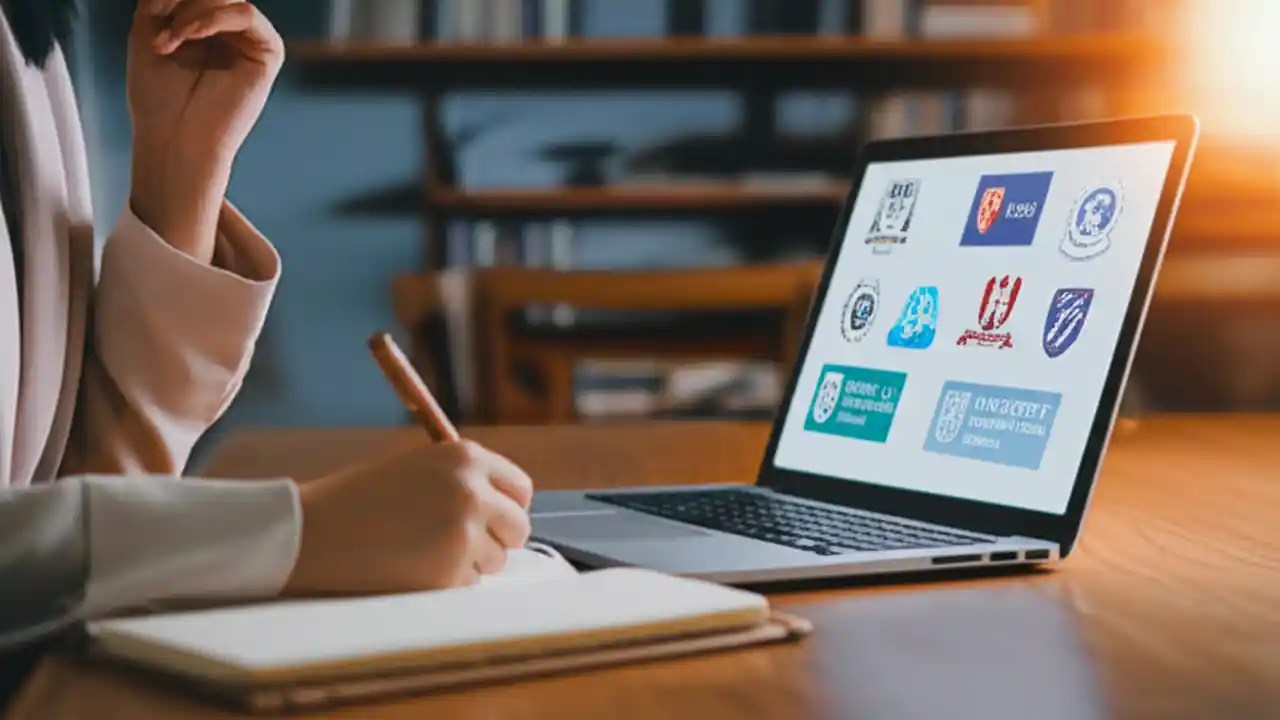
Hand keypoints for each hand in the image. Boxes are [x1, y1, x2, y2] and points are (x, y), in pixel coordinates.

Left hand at [127, 0, 284, 263]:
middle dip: (179, 4)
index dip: (170, 0)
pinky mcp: (268, 54)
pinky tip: (189, 36)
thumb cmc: (159, 96)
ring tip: (168, 42)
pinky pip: (245, 13)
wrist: (175, 139)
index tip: (150, 17)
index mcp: (206, 24)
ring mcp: (251, 40)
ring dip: (189, 12)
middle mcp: (232, 30)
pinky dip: (212, 17)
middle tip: (160, 34)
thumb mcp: (148, 28)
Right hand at [284, 441, 534, 595]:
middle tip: (465, 542)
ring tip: (426, 551)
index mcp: (466, 457)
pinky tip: (414, 567)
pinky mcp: (452, 571)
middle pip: (519, 527)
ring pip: (497, 560)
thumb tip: (506, 510)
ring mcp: (465, 533)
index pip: (520, 488)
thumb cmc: (362, 499)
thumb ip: (464, 482)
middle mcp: (474, 491)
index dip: (509, 506)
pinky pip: (471, 583)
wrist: (316, 531)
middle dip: (499, 538)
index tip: (496, 518)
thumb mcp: (419, 469)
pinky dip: (450, 581)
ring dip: (473, 562)